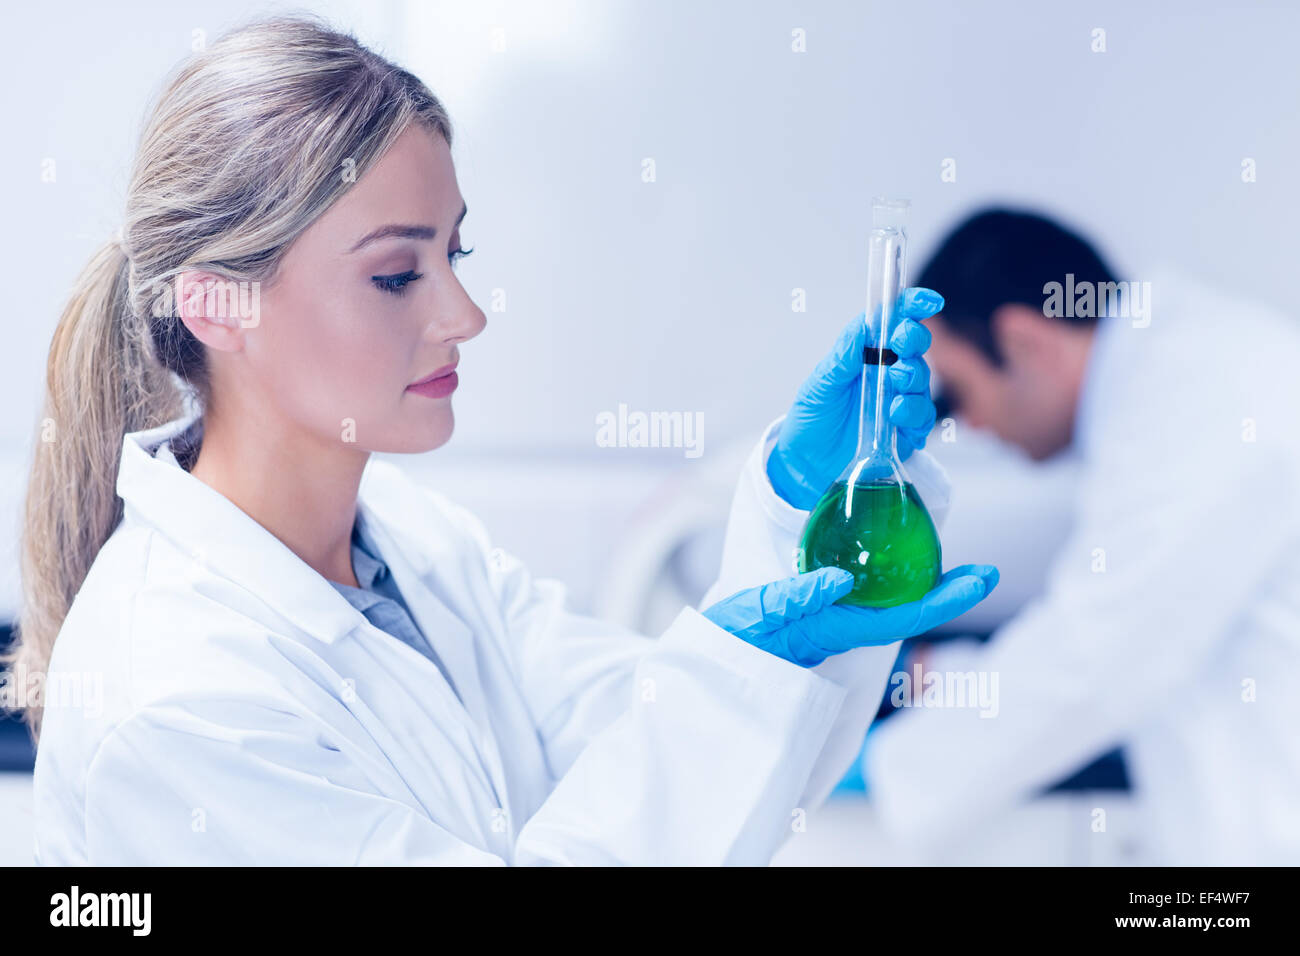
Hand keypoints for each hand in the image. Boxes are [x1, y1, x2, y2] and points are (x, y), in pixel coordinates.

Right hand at [702, 564, 998, 667]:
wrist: (716, 661)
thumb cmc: (736, 639)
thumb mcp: (761, 614)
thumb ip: (798, 597)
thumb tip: (838, 582)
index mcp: (836, 627)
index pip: (903, 613)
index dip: (945, 598)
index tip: (982, 579)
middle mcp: (843, 626)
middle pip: (907, 609)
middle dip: (948, 592)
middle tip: (984, 572)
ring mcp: (834, 621)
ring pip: (890, 605)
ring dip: (924, 586)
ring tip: (955, 569)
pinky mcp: (820, 612)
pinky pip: (865, 597)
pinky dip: (889, 582)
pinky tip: (896, 564)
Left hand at [768, 289, 943, 510]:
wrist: (805, 464)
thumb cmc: (812, 418)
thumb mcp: (820, 383)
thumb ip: (843, 356)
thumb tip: (864, 325)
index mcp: (865, 354)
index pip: (894, 322)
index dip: (913, 307)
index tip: (926, 302)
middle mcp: (886, 374)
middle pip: (915, 349)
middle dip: (914, 342)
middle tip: (901, 348)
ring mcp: (897, 402)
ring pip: (923, 384)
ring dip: (914, 382)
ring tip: (893, 393)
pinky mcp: (903, 432)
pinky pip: (922, 421)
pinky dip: (915, 418)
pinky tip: (897, 420)